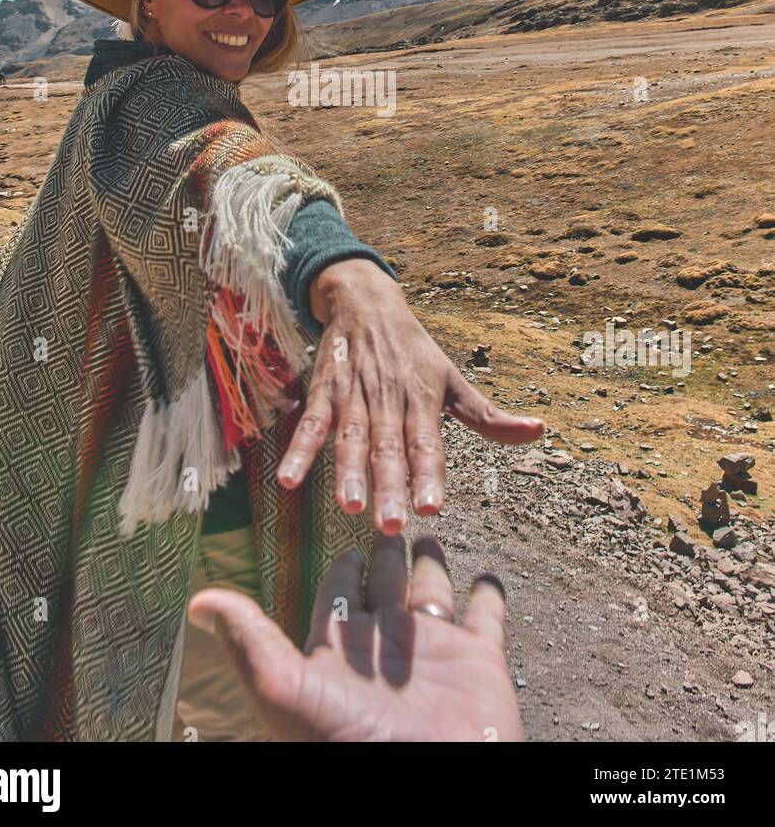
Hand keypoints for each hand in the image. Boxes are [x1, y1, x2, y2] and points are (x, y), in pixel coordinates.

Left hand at [188, 533, 522, 741]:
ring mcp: (435, 649)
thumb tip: (199, 601)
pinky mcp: (480, 659)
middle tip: (385, 520)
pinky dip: (489, 596)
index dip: (338, 567)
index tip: (341, 540)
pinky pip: (487, 617)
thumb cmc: (350, 744)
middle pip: (384, 583)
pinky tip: (488, 578)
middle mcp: (386, 643)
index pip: (336, 592)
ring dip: (431, 564)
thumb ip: (249, 641)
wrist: (431, 776)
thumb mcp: (286, 689)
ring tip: (427, 535)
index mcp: (341, 647)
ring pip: (432, 592)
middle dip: (385, 553)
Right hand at [277, 258, 543, 531]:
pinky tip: (288, 480)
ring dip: (347, 471)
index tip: (432, 508)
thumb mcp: (452, 378)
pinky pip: (309, 424)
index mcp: (422, 398)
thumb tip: (538, 431)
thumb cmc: (414, 351)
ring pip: (350, 437)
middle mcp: (388, 398)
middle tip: (392, 524)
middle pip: (388, 446)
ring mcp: (353, 395)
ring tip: (348, 504)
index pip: (427, 442)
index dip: (429, 473)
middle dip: (389, 484)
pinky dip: (298, 450)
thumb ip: (487, 415)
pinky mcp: (323, 392)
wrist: (366, 302)